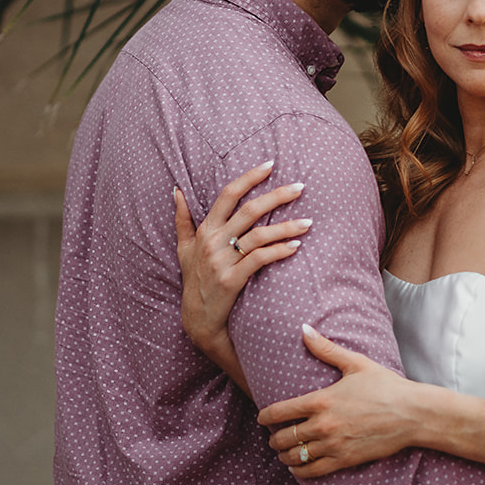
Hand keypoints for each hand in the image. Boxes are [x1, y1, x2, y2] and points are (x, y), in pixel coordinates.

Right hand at [175, 161, 311, 378]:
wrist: (198, 320)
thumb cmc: (194, 280)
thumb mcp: (184, 249)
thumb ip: (182, 219)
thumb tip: (176, 190)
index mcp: (205, 229)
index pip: (228, 194)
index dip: (249, 177)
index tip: (271, 165)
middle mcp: (212, 241)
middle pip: (249, 210)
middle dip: (277, 196)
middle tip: (301, 187)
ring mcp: (221, 261)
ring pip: (259, 235)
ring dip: (286, 226)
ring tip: (308, 222)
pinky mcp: (231, 280)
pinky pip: (260, 259)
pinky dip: (279, 251)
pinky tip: (296, 247)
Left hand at [257, 326, 420, 477]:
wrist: (411, 414)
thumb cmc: (385, 386)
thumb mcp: (355, 363)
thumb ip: (326, 348)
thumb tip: (304, 329)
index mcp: (321, 400)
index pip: (281, 412)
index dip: (266, 417)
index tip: (262, 419)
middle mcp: (323, 425)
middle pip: (284, 437)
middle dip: (274, 438)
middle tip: (273, 437)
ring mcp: (333, 445)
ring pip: (296, 457)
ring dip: (285, 456)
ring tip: (283, 453)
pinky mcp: (345, 460)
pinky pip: (314, 471)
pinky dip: (301, 471)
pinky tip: (299, 468)